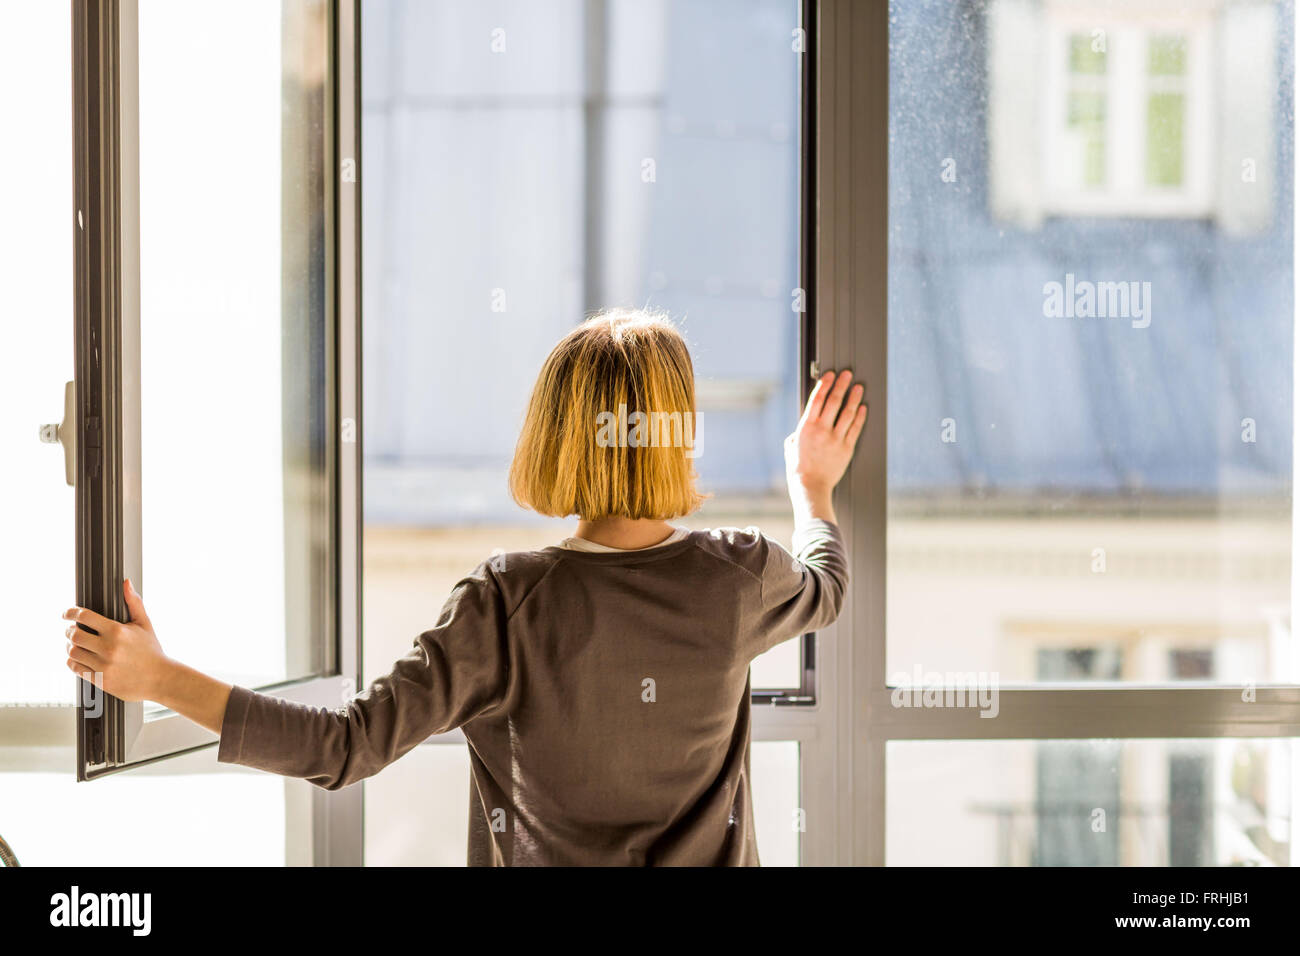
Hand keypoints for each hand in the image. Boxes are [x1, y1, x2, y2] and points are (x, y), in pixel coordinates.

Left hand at [62, 579, 168, 702]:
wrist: (160, 678)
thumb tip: (126, 583)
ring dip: (70, 647)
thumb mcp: (145, 624)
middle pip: (74, 635)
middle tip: (71, 631)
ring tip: (75, 645)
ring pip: (72, 653)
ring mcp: (103, 665)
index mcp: (117, 631)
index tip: (66, 614)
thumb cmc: (152, 651)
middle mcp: (108, 648)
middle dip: (69, 631)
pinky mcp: (100, 680)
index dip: (71, 613)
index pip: (84, 617)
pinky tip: (79, 659)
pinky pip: (76, 669)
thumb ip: (134, 603)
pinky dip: (73, 662)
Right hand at [784, 369, 866, 520]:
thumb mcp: (790, 446)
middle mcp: (821, 430)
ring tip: (858, 387)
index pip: (817, 399)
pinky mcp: (846, 448)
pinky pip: (855, 428)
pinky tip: (863, 408)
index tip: (830, 375)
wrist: (810, 485)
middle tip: (847, 374)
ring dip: (854, 398)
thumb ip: (797, 432)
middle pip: (834, 401)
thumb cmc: (798, 468)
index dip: (824, 384)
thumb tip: (802, 426)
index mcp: (806, 427)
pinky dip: (860, 417)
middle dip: (841, 385)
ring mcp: (835, 439)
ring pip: (847, 413)